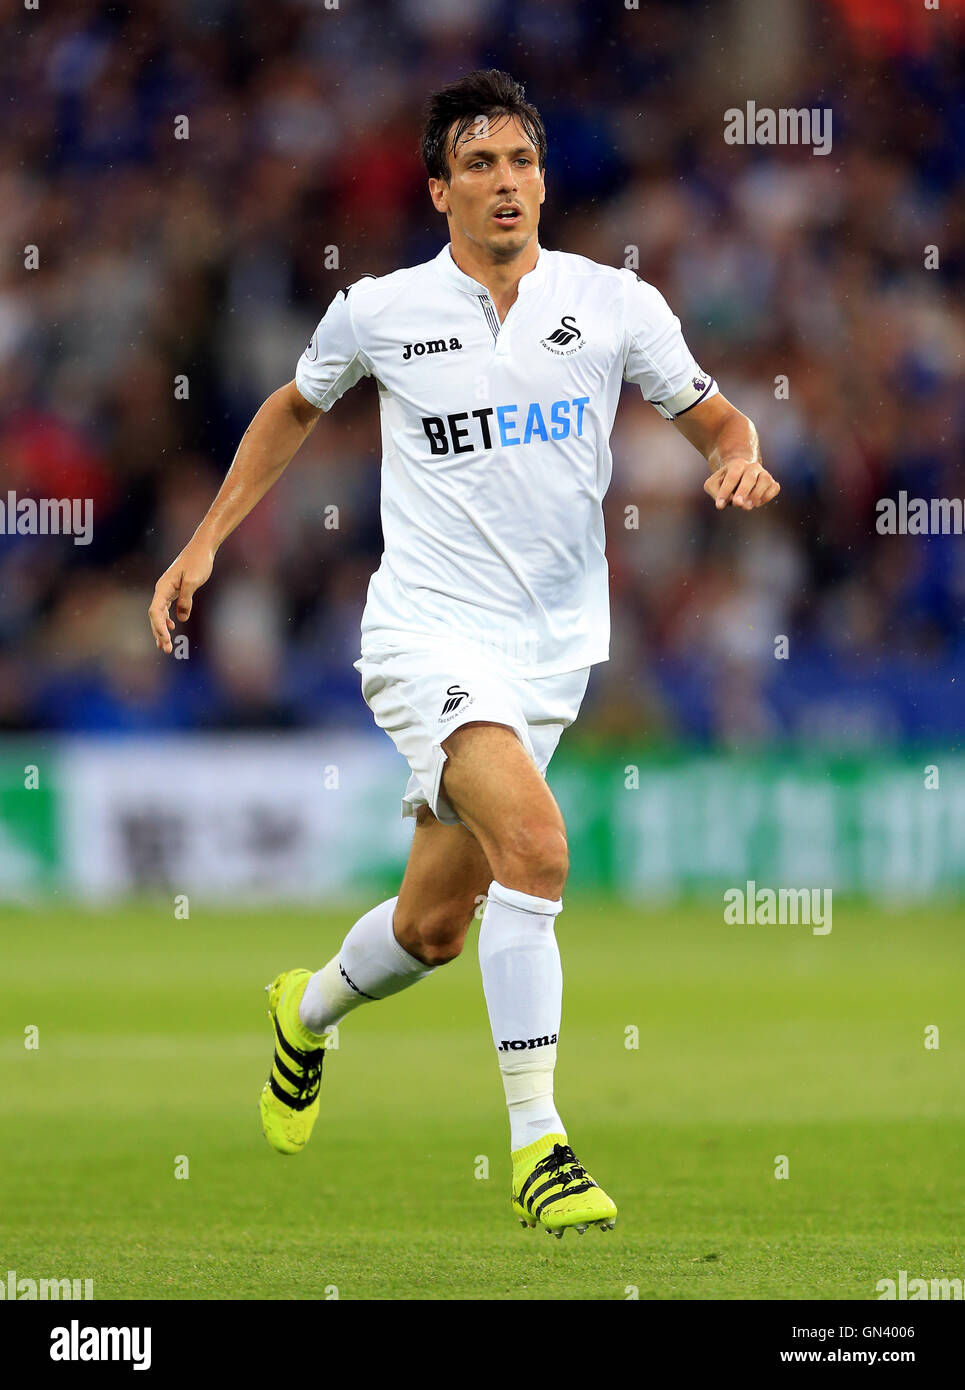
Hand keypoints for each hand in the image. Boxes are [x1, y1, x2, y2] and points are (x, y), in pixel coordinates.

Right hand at [148, 539, 214, 653]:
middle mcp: (162, 589)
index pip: (156, 611)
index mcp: (163, 587)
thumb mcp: (194, 580)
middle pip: (156, 616)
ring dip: (162, 629)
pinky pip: (167, 608)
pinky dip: (168, 619)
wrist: (201, 548)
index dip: (158, 627)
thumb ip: (186, 599)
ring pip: (160, 614)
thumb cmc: (198, 562)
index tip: (166, 639)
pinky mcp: (174, 590)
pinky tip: (173, 626)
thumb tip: (182, 617)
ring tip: (166, 645)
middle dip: (159, 633)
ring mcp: (167, 590)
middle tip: (167, 650)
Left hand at [704, 460, 779, 510]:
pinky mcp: (772, 483)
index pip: (732, 476)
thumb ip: (715, 491)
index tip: (719, 505)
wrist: (740, 475)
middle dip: (743, 491)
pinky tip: (757, 503)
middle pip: (750, 477)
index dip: (726, 491)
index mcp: (737, 464)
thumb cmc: (724, 481)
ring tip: (747, 507)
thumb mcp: (713, 484)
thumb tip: (726, 502)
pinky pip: (774, 488)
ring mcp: (764, 474)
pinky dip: (767, 496)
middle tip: (737, 504)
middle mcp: (752, 467)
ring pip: (765, 480)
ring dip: (756, 494)